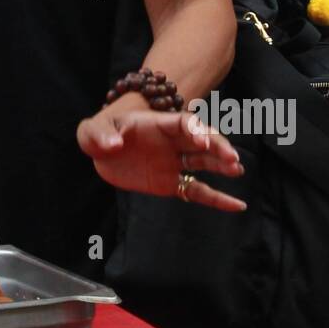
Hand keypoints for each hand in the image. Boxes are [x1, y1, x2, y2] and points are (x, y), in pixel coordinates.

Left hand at [77, 107, 246, 211]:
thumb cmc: (99, 134)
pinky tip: (237, 205)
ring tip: (237, 169)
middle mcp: (171, 142)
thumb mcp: (91, 131)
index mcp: (157, 124)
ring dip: (221, 165)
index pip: (183, 122)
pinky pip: (197, 191)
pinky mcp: (171, 183)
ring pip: (203, 162)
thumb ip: (99, 134)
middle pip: (200, 141)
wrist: (101, 152)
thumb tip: (113, 144)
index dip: (195, 129)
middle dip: (217, 147)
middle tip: (232, 159)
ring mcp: (173, 162)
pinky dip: (217, 198)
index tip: (202, 140)